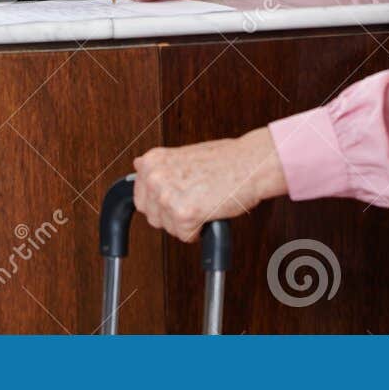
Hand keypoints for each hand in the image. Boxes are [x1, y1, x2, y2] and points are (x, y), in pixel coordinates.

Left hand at [132, 128, 287, 241]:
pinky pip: (185, 235)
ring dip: (186, 222)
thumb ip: (160, 165)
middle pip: (152, 216)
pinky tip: (209, 211)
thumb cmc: (225, 160)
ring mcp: (167, 196)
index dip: (161, 202)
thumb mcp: (182, 154)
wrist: (250, 163)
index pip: (141, 197)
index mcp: (152, 161)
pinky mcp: (184, 214)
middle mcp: (155, 177)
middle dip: (171, 215)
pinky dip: (198, 231)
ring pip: (168, 228)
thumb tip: (138, 164)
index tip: (174, 199)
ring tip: (203, 202)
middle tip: (193, 200)